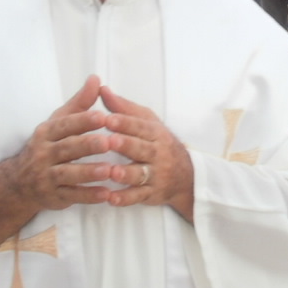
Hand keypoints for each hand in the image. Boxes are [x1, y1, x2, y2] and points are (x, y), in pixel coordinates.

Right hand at [5, 76, 112, 210]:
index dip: (83, 121)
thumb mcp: (58, 122)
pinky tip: (106, 194)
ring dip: (89, 172)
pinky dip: (88, 196)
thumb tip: (96, 79)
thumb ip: (80, 103)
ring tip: (110, 170)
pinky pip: (72, 196)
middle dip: (87, 145)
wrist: (18, 183)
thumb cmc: (47, 147)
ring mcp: (46, 177)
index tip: (103, 116)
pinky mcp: (53, 197)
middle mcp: (43, 154)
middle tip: (109, 142)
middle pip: (67, 148)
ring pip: (68, 174)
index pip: (65, 125)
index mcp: (46, 133)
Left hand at [98, 86, 193, 219]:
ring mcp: (156, 175)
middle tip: (109, 141)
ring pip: (141, 174)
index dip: (124, 123)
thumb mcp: (147, 122)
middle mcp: (158, 154)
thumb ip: (124, 108)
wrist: (185, 175)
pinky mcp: (151, 194)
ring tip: (112, 172)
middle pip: (141, 149)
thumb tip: (102, 89)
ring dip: (126, 174)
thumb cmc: (158, 143)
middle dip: (126, 145)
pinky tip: (111, 198)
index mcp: (156, 133)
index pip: (140, 126)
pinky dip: (125, 198)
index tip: (107, 119)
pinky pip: (138, 197)